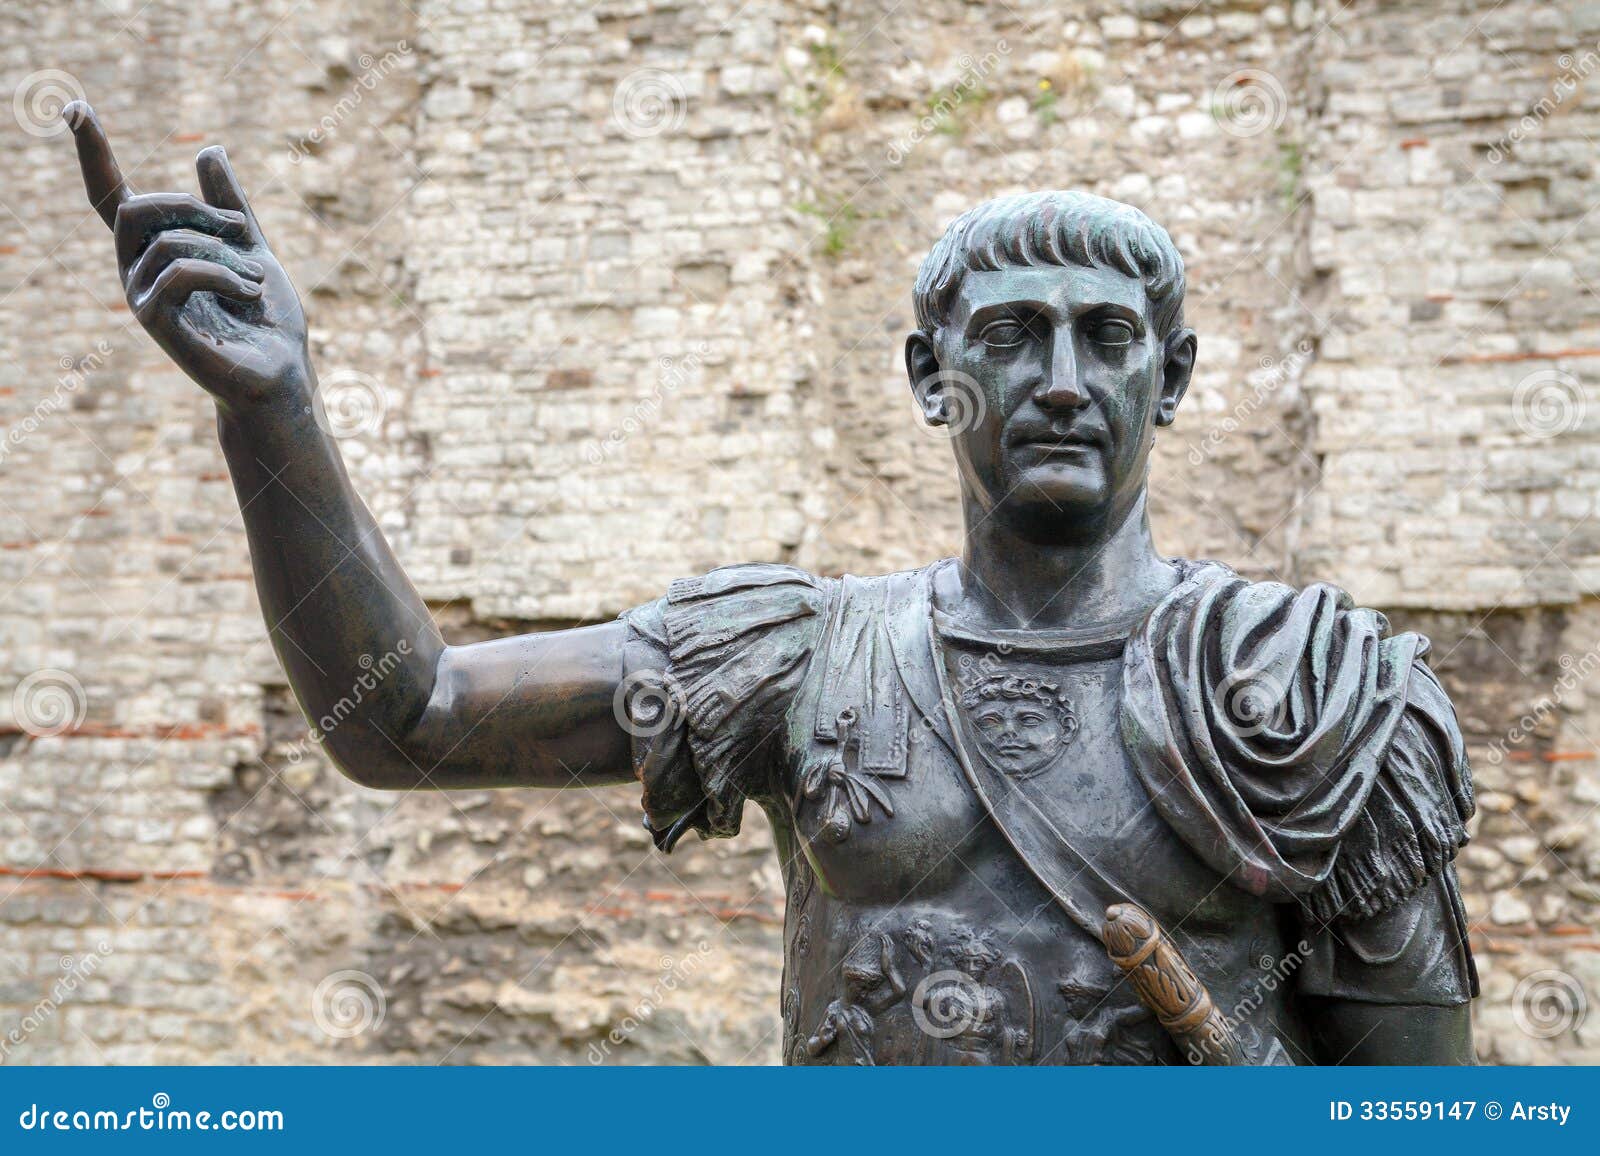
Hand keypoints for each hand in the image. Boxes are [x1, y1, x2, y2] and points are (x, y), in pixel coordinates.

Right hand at [65, 101, 310, 408]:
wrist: (282, 373)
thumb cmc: (268, 319)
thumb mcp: (251, 249)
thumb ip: (228, 206)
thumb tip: (209, 150)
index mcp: (154, 251)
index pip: (111, 196)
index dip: (93, 153)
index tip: (75, 106)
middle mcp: (136, 271)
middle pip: (137, 207)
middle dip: (193, 206)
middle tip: (241, 229)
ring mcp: (140, 296)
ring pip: (168, 240)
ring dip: (225, 253)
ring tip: (256, 283)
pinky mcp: (153, 320)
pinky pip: (177, 270)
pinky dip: (223, 274)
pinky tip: (250, 294)